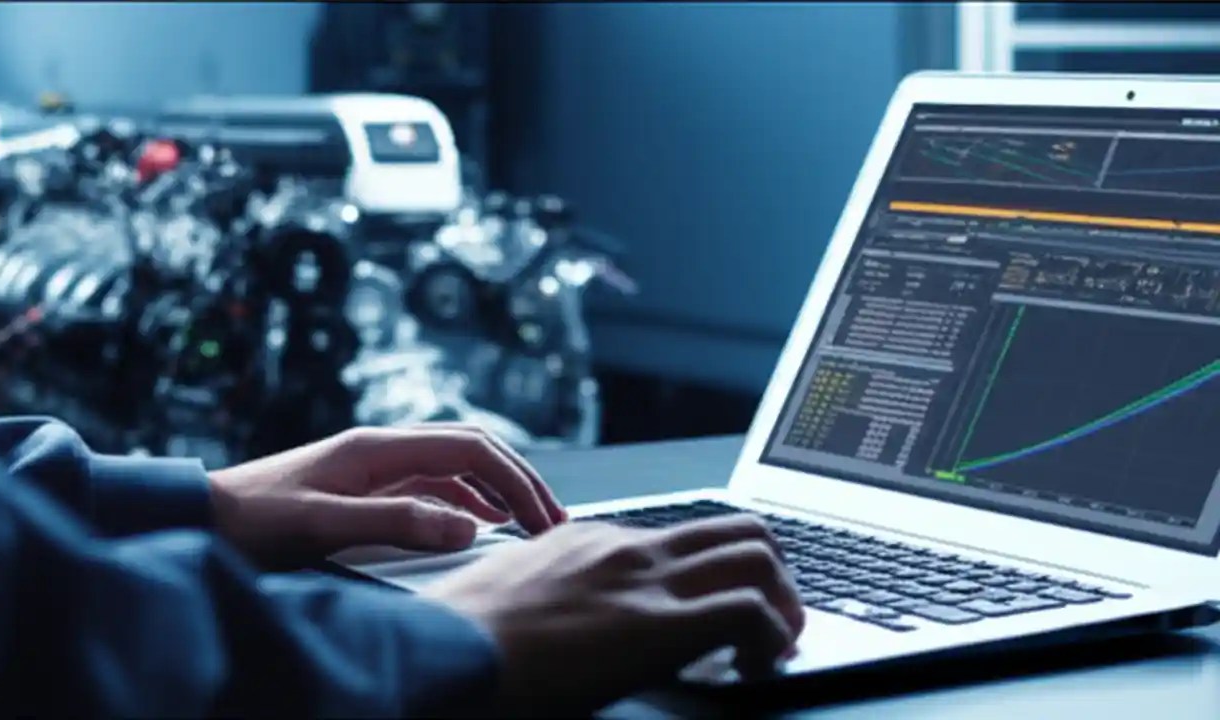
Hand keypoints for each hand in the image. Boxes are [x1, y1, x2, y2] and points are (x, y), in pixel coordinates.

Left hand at [206, 423, 565, 564]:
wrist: (199, 519)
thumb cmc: (249, 519)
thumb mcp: (321, 524)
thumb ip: (396, 523)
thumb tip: (468, 529)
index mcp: (377, 447)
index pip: (469, 449)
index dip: (515, 479)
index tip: (543, 517)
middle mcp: (381, 449)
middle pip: (471, 451)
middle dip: (518, 482)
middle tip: (552, 520)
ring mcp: (374, 467)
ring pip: (456, 468)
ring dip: (497, 491)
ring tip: (529, 522)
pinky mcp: (365, 488)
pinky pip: (433, 487)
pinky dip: (467, 502)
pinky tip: (478, 524)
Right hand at [422, 514, 804, 715]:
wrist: (442, 655)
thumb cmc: (462, 638)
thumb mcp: (512, 595)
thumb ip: (554, 590)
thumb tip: (572, 617)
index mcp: (593, 541)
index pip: (685, 538)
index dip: (719, 574)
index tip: (725, 608)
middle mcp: (628, 548)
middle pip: (739, 528)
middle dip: (772, 573)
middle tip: (773, 618)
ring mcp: (645, 581)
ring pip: (758, 555)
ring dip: (783, 602)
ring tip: (774, 644)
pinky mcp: (656, 626)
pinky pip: (750, 613)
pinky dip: (770, 640)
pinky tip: (753, 668)